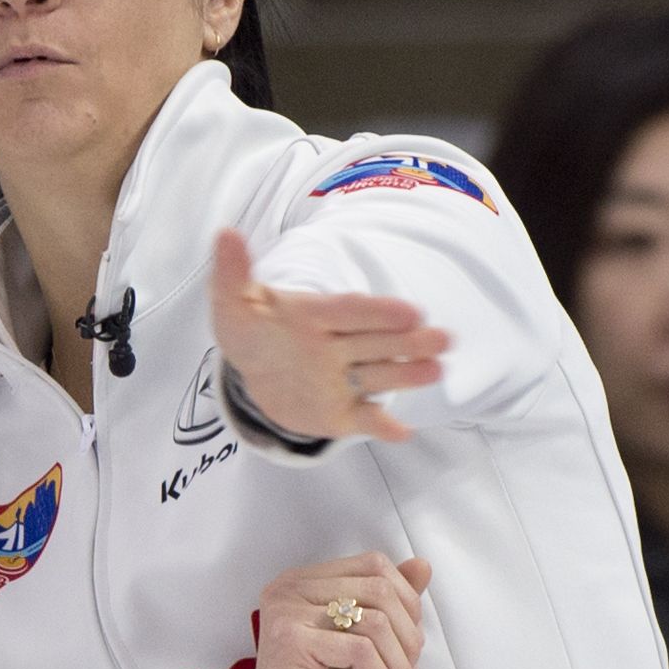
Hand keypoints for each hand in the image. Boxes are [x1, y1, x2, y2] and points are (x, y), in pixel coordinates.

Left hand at [210, 230, 450, 443]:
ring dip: (405, 376)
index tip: (410, 312)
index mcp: (316, 315)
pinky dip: (380, 426)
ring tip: (435, 371)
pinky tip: (402, 434)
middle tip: (443, 339)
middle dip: (409, 342)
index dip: (378, 313)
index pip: (350, 312)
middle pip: (376, 343)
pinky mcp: (340, 411)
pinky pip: (362, 419)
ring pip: (376, 376)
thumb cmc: (251, 329)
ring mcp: (341, 379)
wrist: (253, 367)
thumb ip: (232, 273)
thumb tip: (225, 234)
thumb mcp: (232, 303)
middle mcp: (336, 346)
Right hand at [251, 552, 432, 668]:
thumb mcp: (363, 643)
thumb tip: (422, 565)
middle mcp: (289, 589)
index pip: (373, 565)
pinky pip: (360, 649)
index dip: (407, 602)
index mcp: (304, 581)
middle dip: (409, 639)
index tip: (411, 647)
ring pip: (375, 621)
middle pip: (379, 590)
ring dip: (399, 666)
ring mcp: (285, 613)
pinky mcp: (289, 641)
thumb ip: (387, 603)